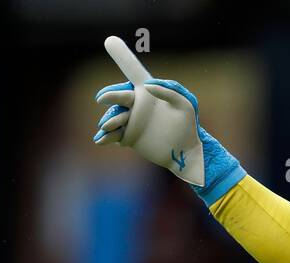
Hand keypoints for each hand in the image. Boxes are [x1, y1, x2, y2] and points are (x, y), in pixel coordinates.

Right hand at [94, 36, 244, 204]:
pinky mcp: (130, 138)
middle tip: (102, 101)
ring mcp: (131, 124)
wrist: (188, 150)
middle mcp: (135, 109)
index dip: (115, 88)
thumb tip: (146, 85)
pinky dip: (106, 137)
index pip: (127, 88)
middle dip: (110, 100)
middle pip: (117, 102)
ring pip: (113, 120)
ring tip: (107, 126)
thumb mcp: (185, 104)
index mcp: (146, 97)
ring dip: (108, 121)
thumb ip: (169, 90)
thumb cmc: (189, 124)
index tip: (105, 93)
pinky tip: (100, 140)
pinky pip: (114, 136)